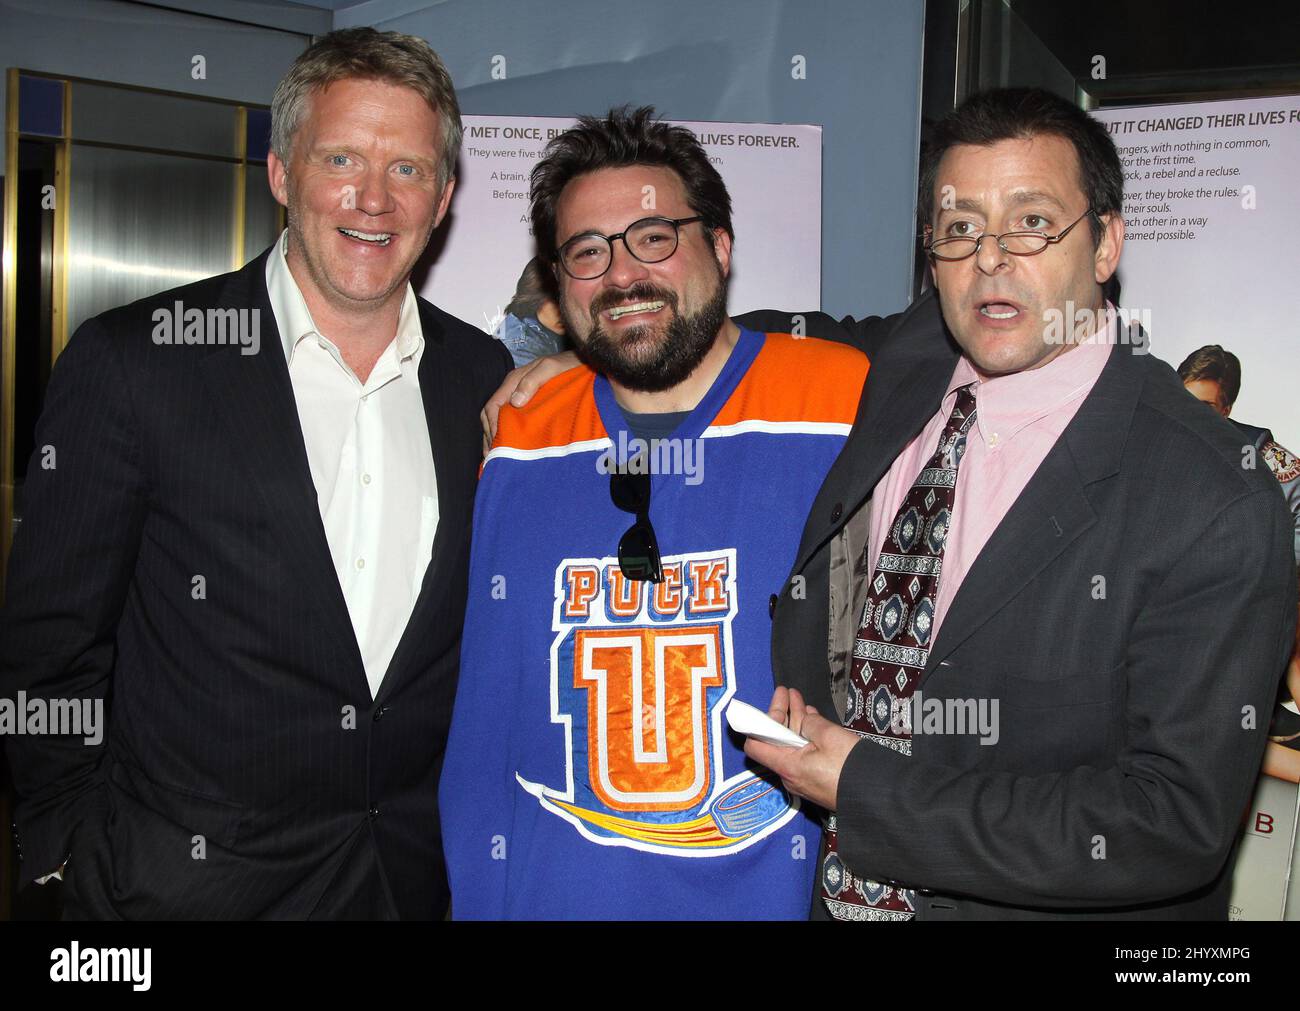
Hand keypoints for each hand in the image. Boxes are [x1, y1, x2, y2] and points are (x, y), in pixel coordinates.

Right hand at [480, 351, 581, 454]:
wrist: (583, 363)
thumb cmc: (567, 365)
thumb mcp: (550, 368)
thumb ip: (532, 381)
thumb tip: (515, 402)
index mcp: (514, 381)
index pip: (493, 405)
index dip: (492, 426)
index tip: (498, 444)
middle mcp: (513, 390)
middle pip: (491, 414)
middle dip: (490, 435)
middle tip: (493, 456)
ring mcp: (520, 397)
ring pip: (499, 419)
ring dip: (495, 436)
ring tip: (496, 457)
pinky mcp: (529, 405)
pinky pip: (512, 420)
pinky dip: (507, 433)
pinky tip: (509, 446)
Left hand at [743, 686, 861, 810]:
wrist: (876, 797)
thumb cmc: (850, 768)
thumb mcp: (830, 736)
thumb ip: (810, 723)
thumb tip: (804, 719)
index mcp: (787, 766)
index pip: (755, 746)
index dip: (758, 724)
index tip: (767, 707)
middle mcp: (790, 775)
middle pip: (775, 742)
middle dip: (781, 713)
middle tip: (785, 692)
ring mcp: (803, 779)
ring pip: (791, 746)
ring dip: (794, 721)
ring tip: (797, 698)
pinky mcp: (816, 780)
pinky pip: (804, 755)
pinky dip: (804, 735)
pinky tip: (810, 718)